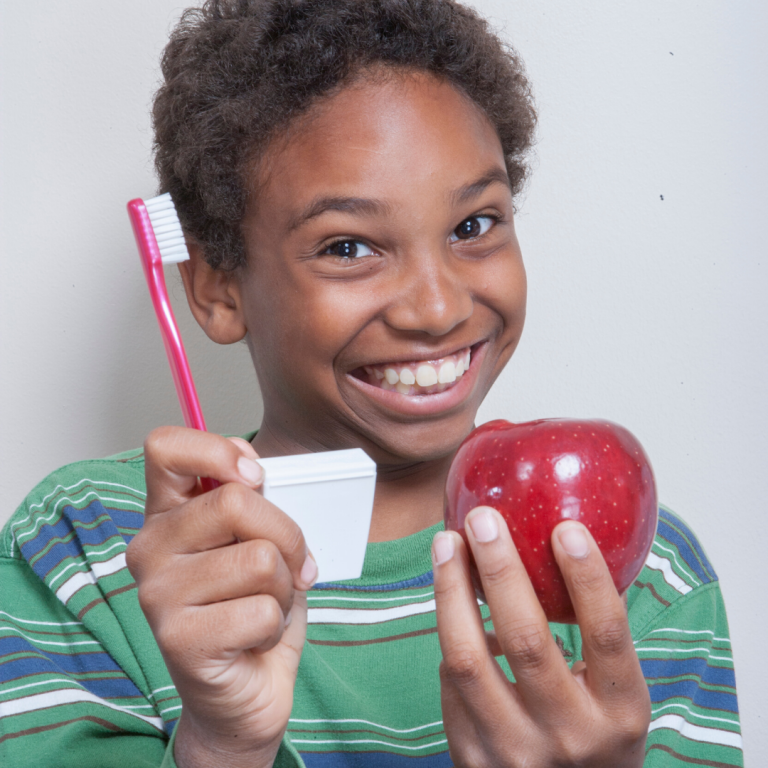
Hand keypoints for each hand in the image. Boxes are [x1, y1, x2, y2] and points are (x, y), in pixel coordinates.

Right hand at [126, 427, 317, 767]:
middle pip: (236, 501)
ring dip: (284, 586)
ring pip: (260, 558)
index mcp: (168, 513)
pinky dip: (275, 624)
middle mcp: (151, 548)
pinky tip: (253, 637)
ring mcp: (158, 595)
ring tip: (264, 604)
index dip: (217, 450)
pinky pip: (261, 610)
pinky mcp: (179, 640)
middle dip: (287, 534)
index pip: (165, 446)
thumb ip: (254, 499)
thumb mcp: (259, 538)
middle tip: (288, 564)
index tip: (255, 476)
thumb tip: (255, 469)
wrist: (245, 688)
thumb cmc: (253, 604)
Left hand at [432, 507, 649, 766]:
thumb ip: (599, 636)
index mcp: (620, 711)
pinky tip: (451, 605)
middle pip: (526, 638)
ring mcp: (517, 752)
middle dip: (499, 568)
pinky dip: (450, 637)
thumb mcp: (617, 696)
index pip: (608, 634)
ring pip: (469, 659)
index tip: (565, 527)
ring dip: (451, 592)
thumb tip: (572, 542)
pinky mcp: (474, 760)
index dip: (587, 577)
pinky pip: (450, 685)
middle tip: (482, 519)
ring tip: (447, 545)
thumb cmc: (595, 737)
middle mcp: (571, 736)